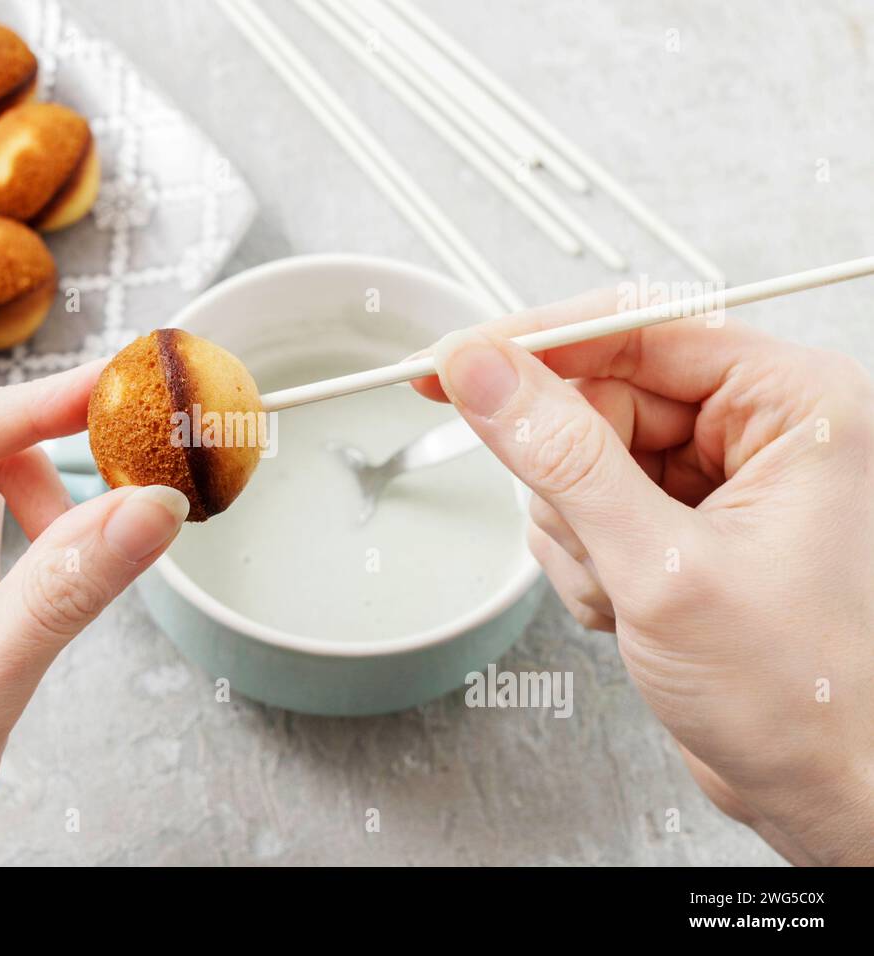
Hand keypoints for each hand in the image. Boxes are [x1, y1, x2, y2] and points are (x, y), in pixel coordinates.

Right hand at [416, 288, 873, 864]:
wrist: (820, 788)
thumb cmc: (797, 691)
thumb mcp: (661, 567)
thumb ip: (563, 459)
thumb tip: (484, 374)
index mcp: (791, 404)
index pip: (637, 330)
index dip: (535, 345)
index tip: (451, 362)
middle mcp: (755, 429)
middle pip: (599, 398)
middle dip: (568, 478)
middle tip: (588, 540)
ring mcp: (714, 478)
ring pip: (578, 458)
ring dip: (576, 532)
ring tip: (625, 592)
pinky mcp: (677, 522)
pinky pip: (584, 507)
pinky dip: (583, 560)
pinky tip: (626, 607)